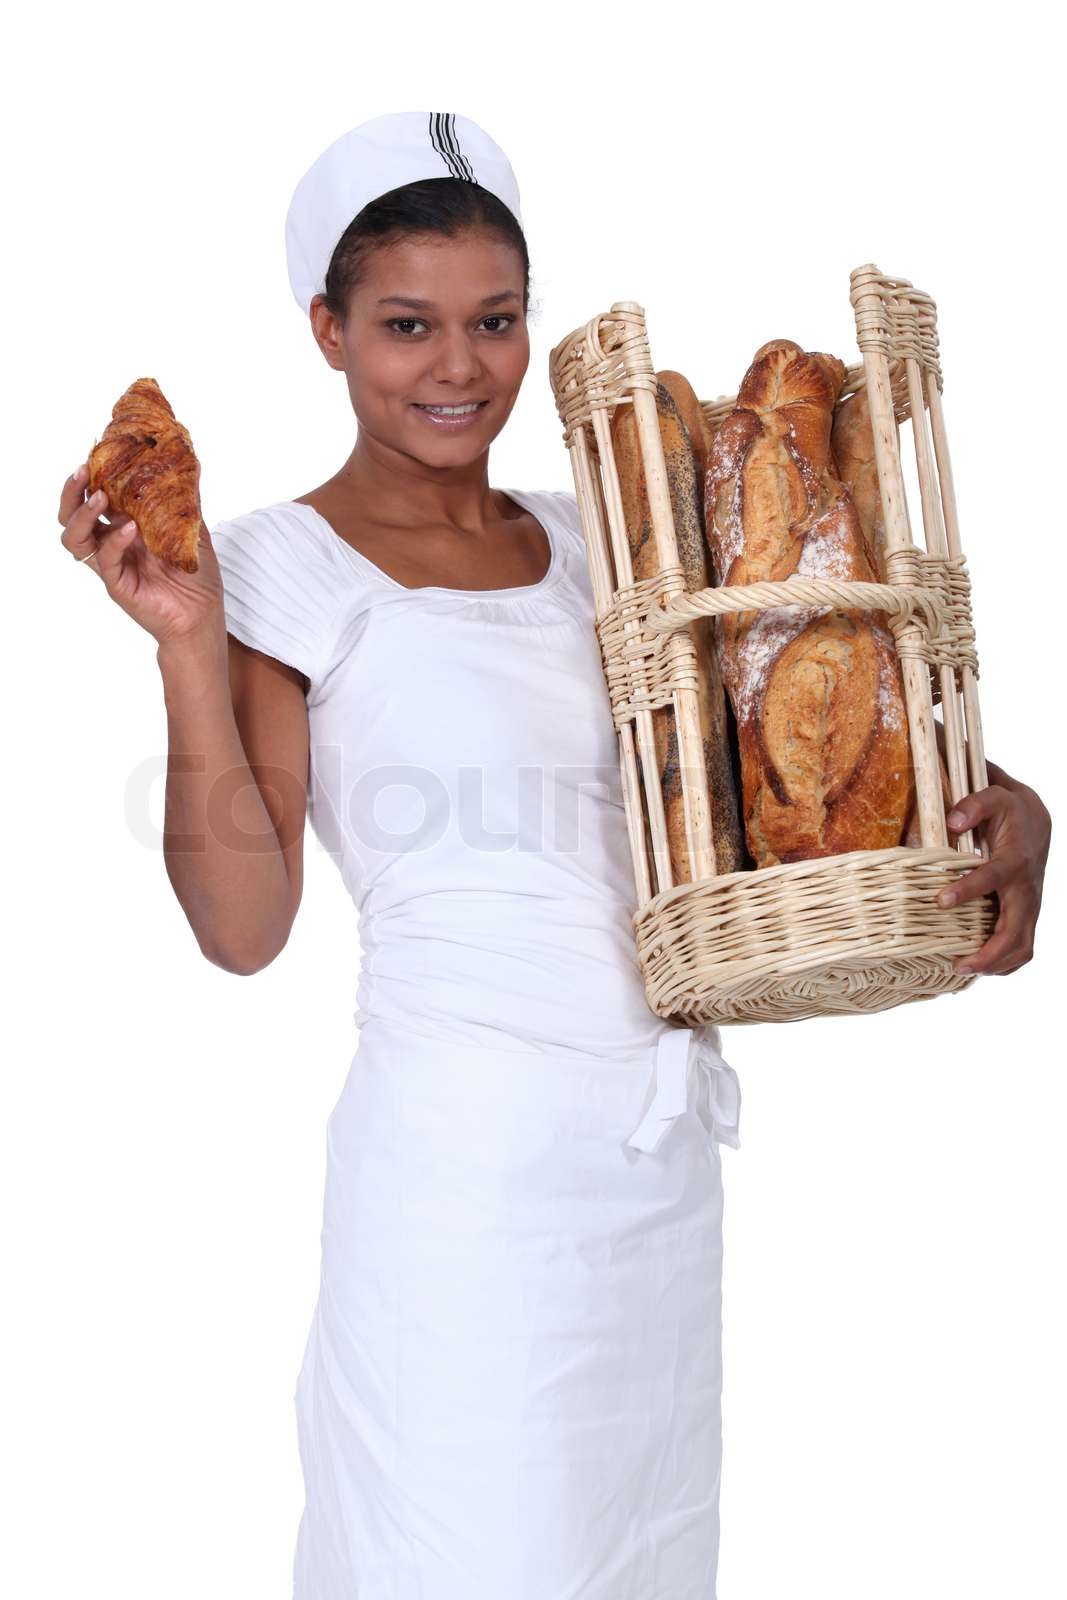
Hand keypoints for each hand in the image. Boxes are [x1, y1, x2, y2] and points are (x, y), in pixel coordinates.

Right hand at [59, 462, 226, 650]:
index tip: (96, 453)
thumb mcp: (192, 529)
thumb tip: (190, 462)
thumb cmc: (196, 575)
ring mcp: (112, 563)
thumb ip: (184, 500)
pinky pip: (105, 559)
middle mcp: (112, 543)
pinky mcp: (117, 584)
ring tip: (100, 497)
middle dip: (72, 491)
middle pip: (72, 515)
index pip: (94, 497)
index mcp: (124, 526)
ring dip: (82, 514)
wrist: (203, 614)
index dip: (90, 478)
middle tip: (83, 471)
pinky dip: (114, 540)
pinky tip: (129, 528)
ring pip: (75, 538)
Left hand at [935, 757, 1050, 976]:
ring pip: (1023, 948)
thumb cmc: (1012, 811)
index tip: (940, 901)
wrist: (1037, 823)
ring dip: (996, 965)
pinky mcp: (1026, 916)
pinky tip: (977, 967)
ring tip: (961, 969)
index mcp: (1014, 860)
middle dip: (988, 954)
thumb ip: (975, 804)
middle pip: (1016, 933)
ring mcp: (1029, 907)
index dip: (968, 890)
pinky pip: (1021, 948)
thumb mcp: (996, 796)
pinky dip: (1002, 964)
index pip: (993, 878)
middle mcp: (1025, 890)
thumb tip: (952, 821)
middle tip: (955, 963)